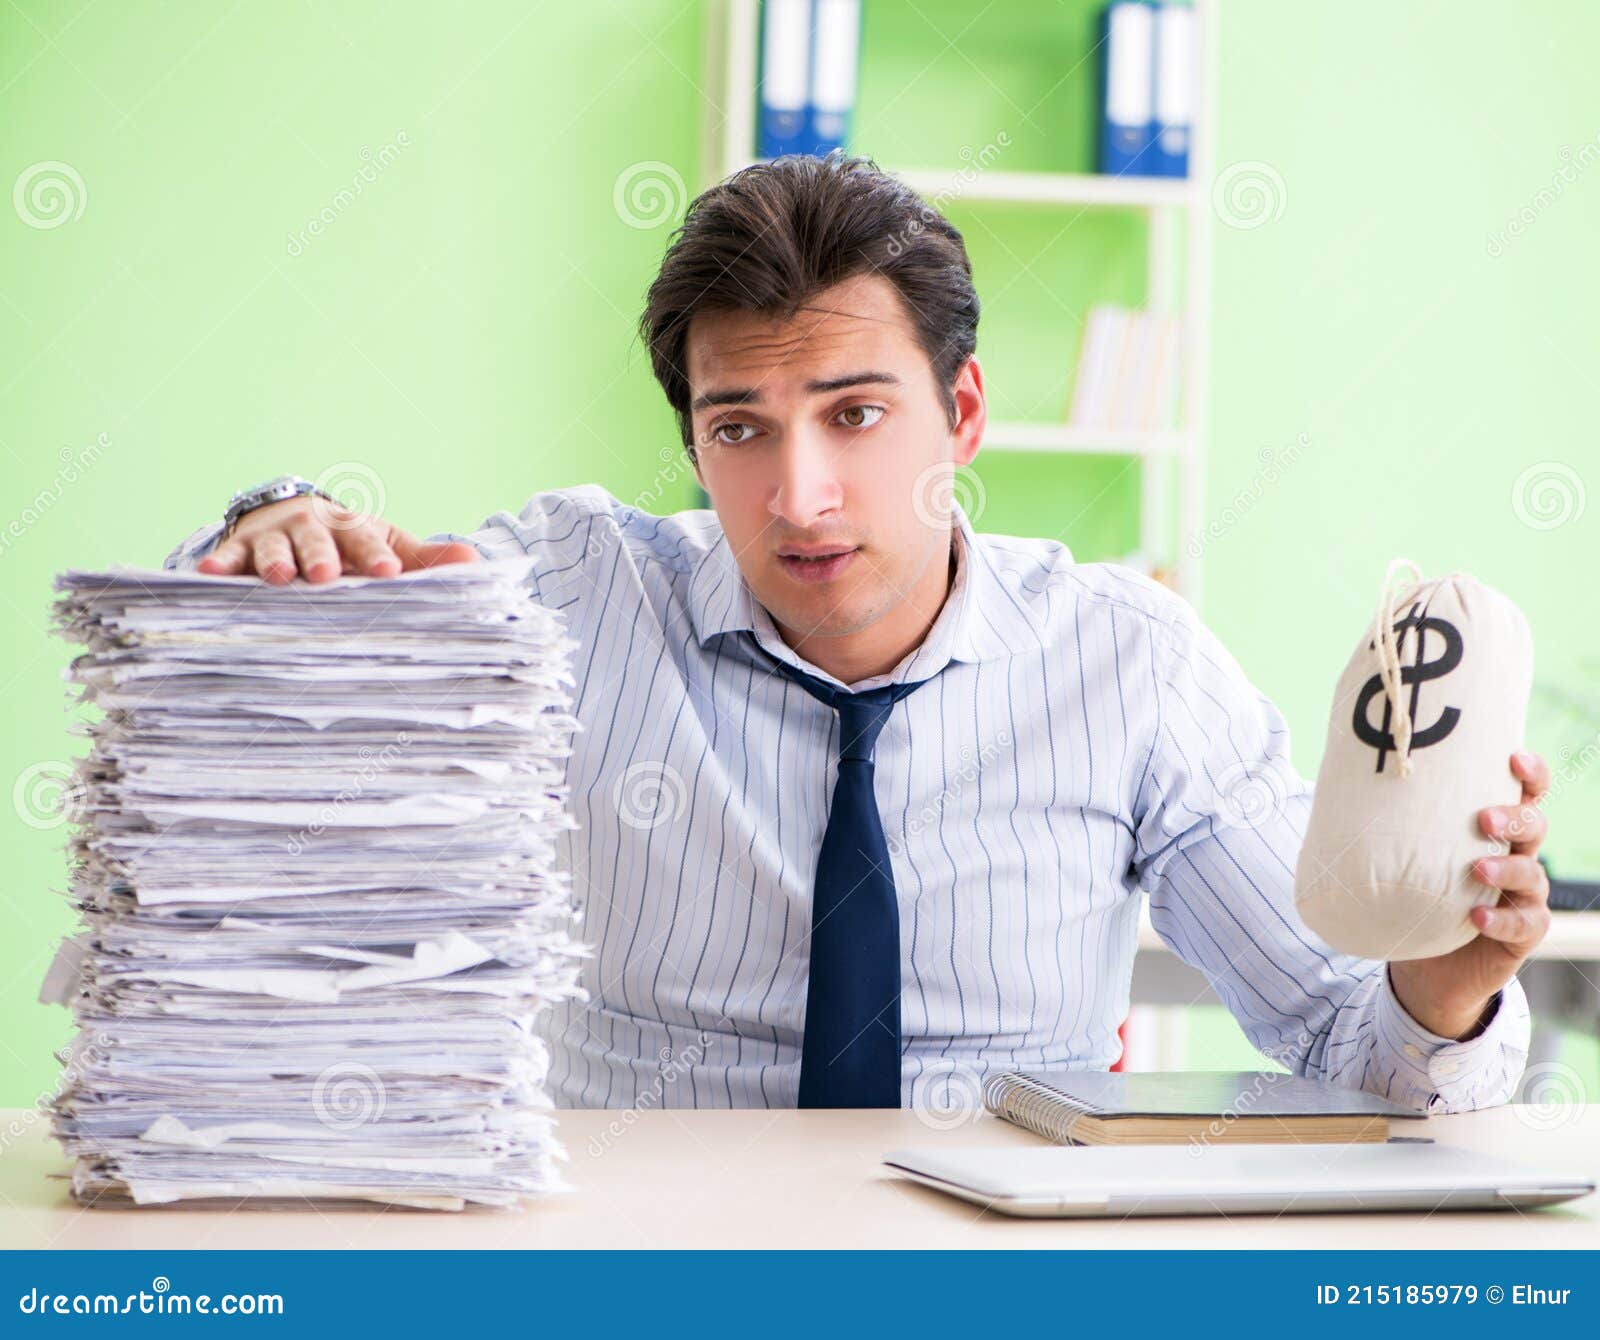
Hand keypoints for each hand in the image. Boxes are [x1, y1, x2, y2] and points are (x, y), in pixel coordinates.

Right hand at [196, 495, 480, 584]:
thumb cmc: (347, 542)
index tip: (389, 574)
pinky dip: (220, 565)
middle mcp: (310, 527)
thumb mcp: (384, 546)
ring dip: (275, 561)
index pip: (365, 540)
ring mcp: (274, 537)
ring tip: (279, 577)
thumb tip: (474, 561)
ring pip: (274, 548)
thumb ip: (425, 559)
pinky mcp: (240, 549)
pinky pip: (230, 558)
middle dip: (322, 557)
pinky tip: (208, 574)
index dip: (375, 556)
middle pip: (317, 541)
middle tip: (328, 576)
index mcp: (349, 527)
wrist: (292, 518)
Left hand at [1388, 751, 1551, 1038]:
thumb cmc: (1413, 894)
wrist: (1425, 963)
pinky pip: (1525, 923)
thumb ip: (1387, 824)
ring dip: (1508, 867)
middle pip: (1534, 825)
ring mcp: (1522, 894)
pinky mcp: (1522, 933)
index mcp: (1492, 828)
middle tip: (1484, 819)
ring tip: (1478, 868)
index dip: (1528, 773)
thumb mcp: (1402, 853)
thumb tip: (1333, 784)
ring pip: (1533, 873)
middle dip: (1515, 817)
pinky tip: (1477, 916)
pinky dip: (1503, 918)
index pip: (1523, 792)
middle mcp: (1515, 855)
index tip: (1512, 758)